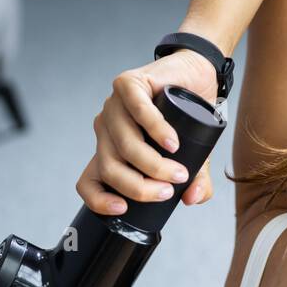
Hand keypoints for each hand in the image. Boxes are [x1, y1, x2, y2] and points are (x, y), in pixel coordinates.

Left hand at [76, 48, 219, 214]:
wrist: (196, 76)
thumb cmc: (189, 118)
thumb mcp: (194, 158)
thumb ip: (195, 182)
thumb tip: (193, 199)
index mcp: (112, 152)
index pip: (89, 182)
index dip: (98, 200)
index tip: (123, 210)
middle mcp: (107, 131)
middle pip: (110, 169)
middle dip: (140, 187)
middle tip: (170, 190)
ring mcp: (114, 107)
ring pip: (123, 145)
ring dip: (152, 164)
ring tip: (180, 170)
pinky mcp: (127, 85)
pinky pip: (137, 112)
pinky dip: (155, 130)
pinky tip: (172, 141)